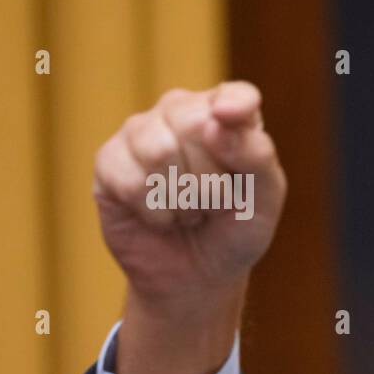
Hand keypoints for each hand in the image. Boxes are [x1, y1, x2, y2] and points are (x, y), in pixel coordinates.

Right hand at [91, 82, 286, 373]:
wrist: (197, 277)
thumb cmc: (235, 231)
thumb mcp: (264, 201)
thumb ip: (256, 157)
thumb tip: (218, 123)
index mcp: (229, 117)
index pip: (235, 96)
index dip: (233, 106)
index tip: (228, 118)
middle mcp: (182, 112)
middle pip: (194, 123)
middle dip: (212, 180)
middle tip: (214, 203)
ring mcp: (141, 132)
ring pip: (157, 149)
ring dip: (182, 198)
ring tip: (188, 210)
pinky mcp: (109, 161)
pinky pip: (131, 180)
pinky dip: (154, 212)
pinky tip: (160, 217)